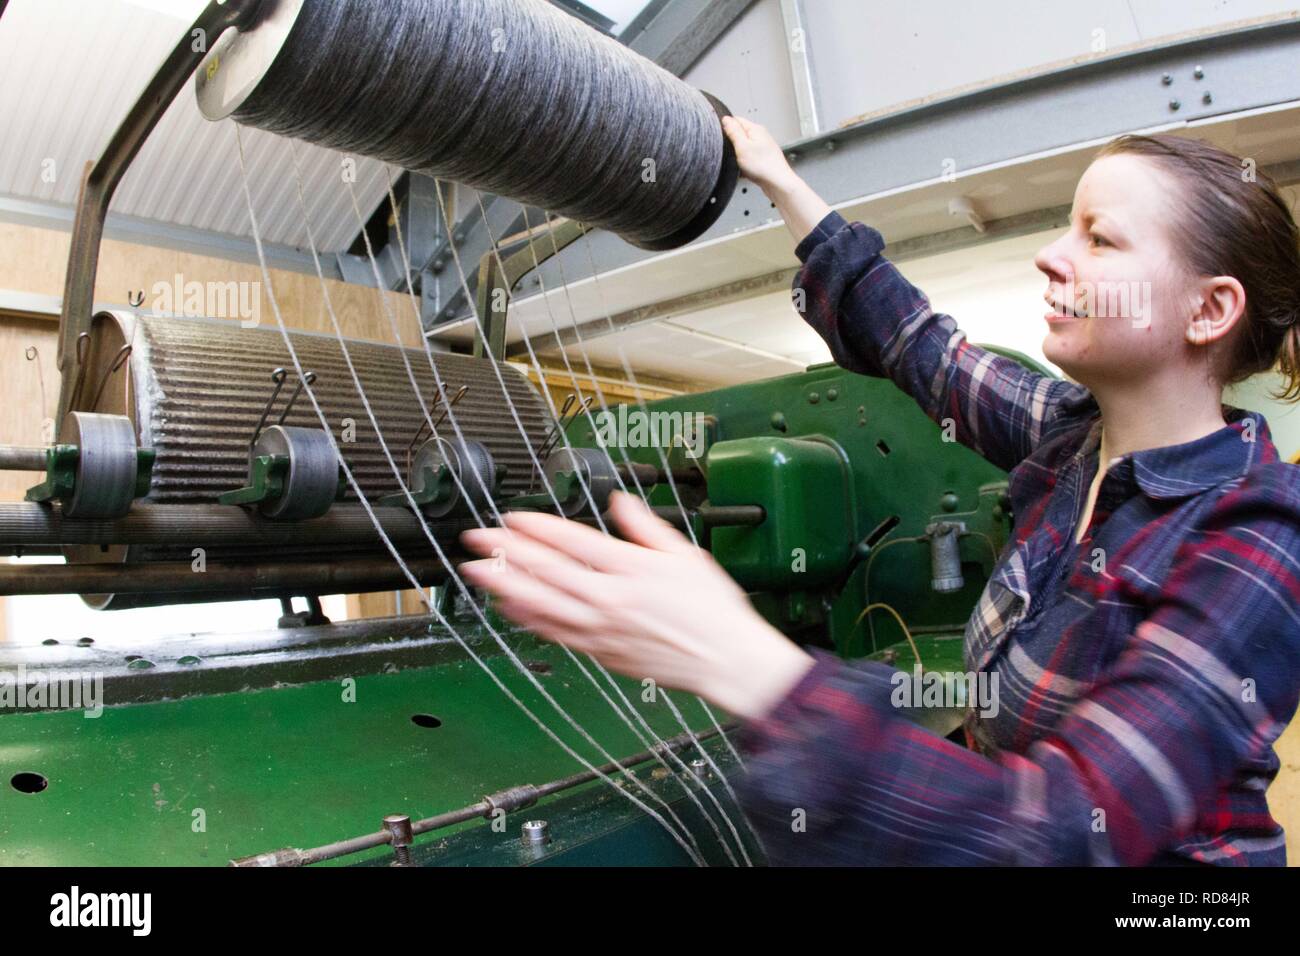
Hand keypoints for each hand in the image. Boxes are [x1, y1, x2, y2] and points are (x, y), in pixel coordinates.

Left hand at [458, 492, 813, 721]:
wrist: (725, 659)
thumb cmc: (711, 610)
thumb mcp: (685, 553)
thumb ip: (646, 527)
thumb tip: (620, 503)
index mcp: (631, 568)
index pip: (572, 541)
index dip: (536, 527)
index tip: (511, 516)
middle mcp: (609, 598)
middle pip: (546, 571)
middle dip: (506, 552)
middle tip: (475, 539)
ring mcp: (601, 628)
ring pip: (542, 604)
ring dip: (505, 586)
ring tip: (477, 572)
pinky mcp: (600, 651)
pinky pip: (554, 633)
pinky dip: (527, 619)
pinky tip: (508, 608)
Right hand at [722, 115, 831, 243]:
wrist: (778, 184)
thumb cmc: (763, 166)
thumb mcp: (742, 146)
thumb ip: (733, 131)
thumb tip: (726, 119)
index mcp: (755, 129)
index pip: (736, 120)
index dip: (726, 128)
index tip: (722, 138)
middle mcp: (760, 136)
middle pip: (739, 135)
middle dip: (732, 144)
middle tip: (732, 153)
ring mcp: (762, 148)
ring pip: (743, 149)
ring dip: (738, 156)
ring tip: (740, 164)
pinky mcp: (762, 159)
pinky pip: (748, 159)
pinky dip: (744, 165)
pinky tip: (745, 171)